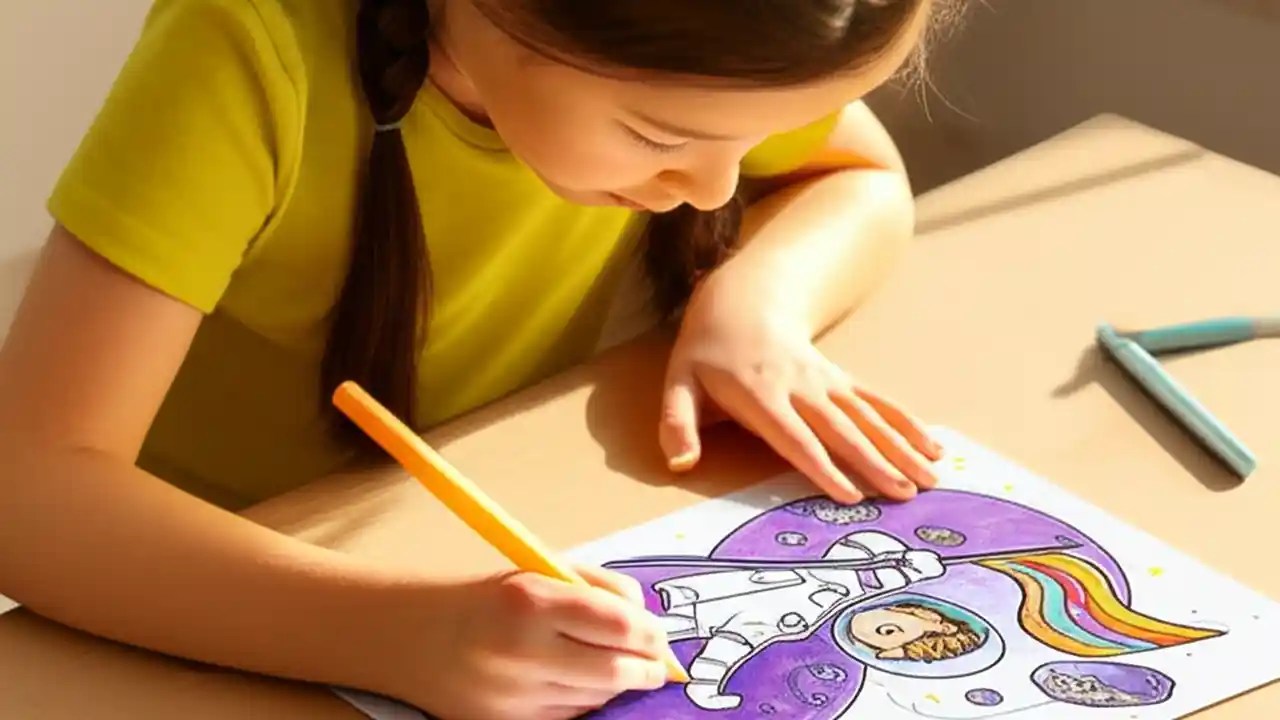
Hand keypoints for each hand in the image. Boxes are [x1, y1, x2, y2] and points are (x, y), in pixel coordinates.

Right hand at [401, 566, 672, 719]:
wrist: (415, 638)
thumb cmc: (489, 599)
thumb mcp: (540, 573)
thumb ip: (598, 588)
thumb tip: (648, 618)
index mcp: (532, 599)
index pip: (619, 624)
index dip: (651, 634)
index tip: (660, 635)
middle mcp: (523, 649)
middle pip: (615, 671)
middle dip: (646, 668)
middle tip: (656, 663)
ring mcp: (514, 694)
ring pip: (596, 698)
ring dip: (617, 685)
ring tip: (622, 669)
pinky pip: (569, 717)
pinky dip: (586, 702)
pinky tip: (582, 683)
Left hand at [659, 293, 942, 502]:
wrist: (741, 299)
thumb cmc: (706, 352)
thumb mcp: (678, 382)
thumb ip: (677, 422)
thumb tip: (680, 462)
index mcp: (760, 394)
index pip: (794, 437)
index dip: (821, 466)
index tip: (847, 495)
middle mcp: (800, 387)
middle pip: (842, 430)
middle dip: (875, 463)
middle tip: (905, 495)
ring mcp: (825, 381)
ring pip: (868, 417)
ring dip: (901, 447)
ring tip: (930, 477)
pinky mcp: (840, 378)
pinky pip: (877, 401)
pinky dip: (906, 423)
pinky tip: (932, 445)